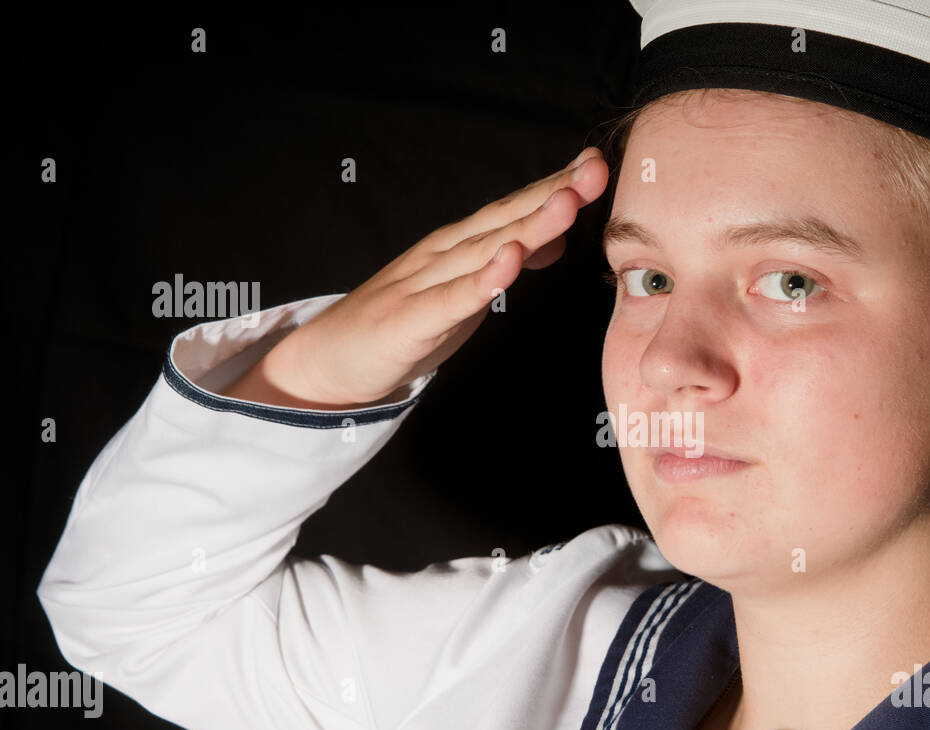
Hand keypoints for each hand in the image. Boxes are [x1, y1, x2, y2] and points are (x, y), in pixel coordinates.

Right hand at [222, 146, 609, 408]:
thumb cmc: (404, 324)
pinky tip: (510, 260)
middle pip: (505, 219)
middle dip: (553, 192)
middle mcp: (444, 254)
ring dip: (528, 225)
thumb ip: (509, 263)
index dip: (556, 187)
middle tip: (595, 167)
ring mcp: (424, 284)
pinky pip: (452, 299)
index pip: (515, 210)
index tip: (597, 164)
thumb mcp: (467, 291)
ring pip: (485, 251)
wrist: (328, 360)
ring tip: (567, 203)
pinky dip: (483, 279)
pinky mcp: (410, 322)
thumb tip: (558, 240)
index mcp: (460, 246)